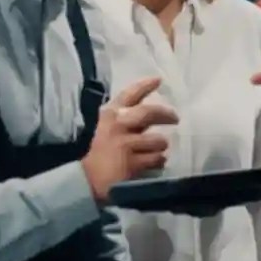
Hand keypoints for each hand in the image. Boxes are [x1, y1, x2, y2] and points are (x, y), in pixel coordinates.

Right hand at [81, 77, 178, 202]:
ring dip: (161, 145)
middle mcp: (118, 125)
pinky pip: (157, 159)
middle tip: (175, 118)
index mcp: (110, 115)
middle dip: (166, 114)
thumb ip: (125, 118)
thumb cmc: (97, 153)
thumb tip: (153, 111)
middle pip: (149, 112)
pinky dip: (159, 161)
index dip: (145, 85)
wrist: (85, 181)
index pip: (129, 94)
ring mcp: (125, 144)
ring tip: (158, 150)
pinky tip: (155, 163)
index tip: (158, 79)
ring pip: (158, 140)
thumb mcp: (105, 128)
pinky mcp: (132, 163)